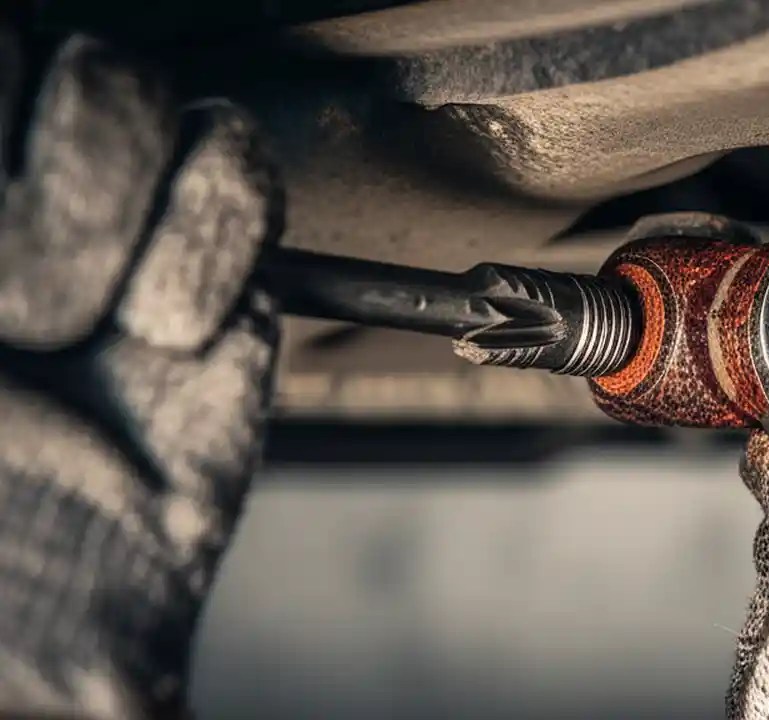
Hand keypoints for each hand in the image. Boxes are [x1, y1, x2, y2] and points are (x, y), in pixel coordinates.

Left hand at [0, 31, 279, 716]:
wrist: (36, 629)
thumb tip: (17, 138)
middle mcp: (20, 202)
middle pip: (63, 65)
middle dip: (49, 189)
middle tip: (16, 310)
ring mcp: (122, 233)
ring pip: (151, 103)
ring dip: (115, 222)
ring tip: (84, 328)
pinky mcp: (224, 276)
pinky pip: (239, 180)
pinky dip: (214, 245)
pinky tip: (166, 332)